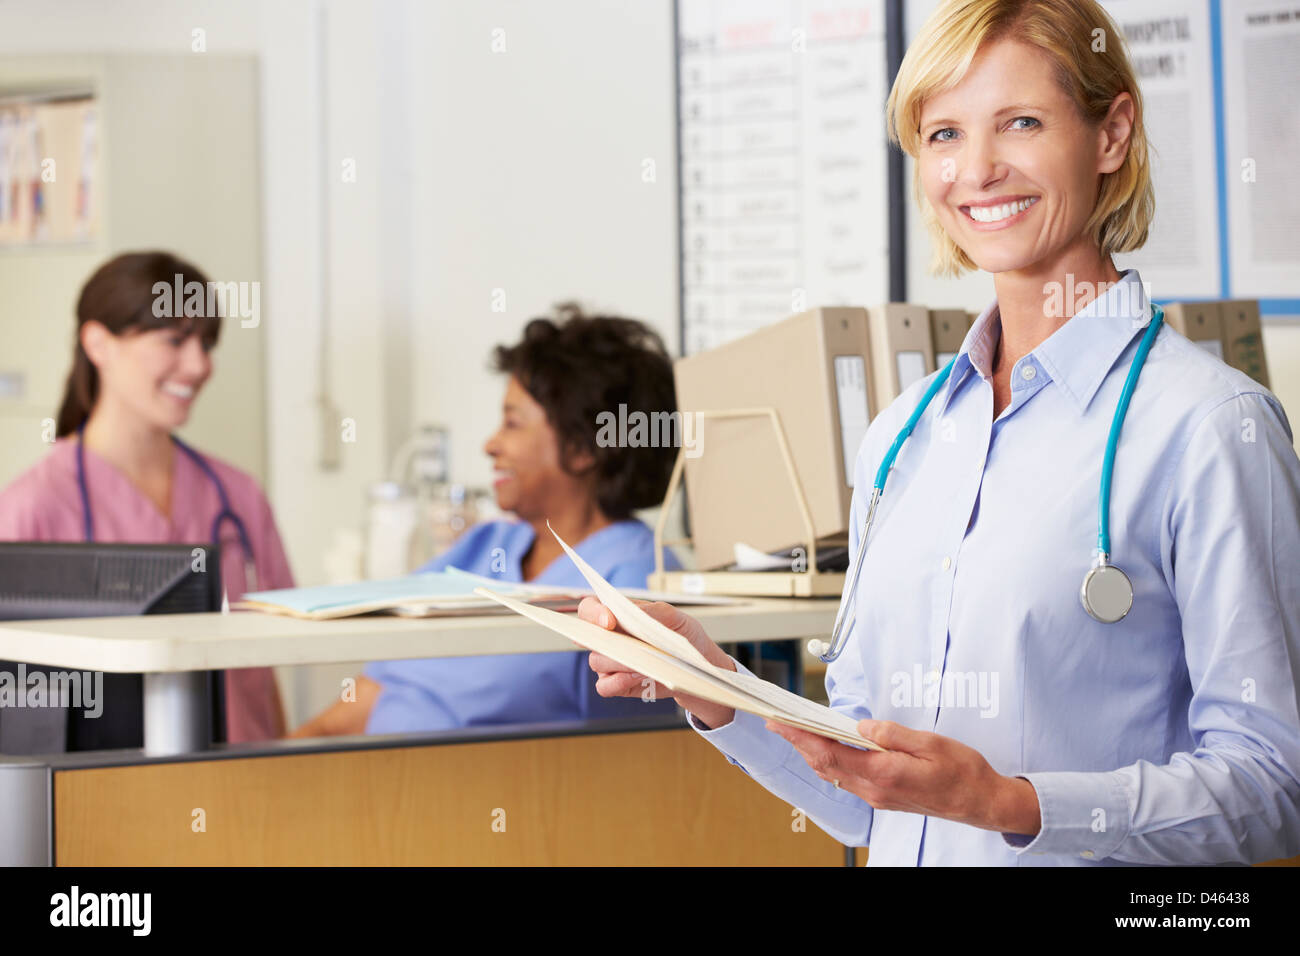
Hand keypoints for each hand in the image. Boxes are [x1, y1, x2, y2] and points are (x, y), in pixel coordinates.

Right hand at [577, 596, 737, 728]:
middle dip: (603, 641)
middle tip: (626, 645)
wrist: (697, 670)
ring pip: (597, 662)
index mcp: (618, 616)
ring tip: (644, 662)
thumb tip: (634, 612)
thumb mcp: (677, 619)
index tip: (609, 621)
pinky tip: (639, 677)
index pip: (589, 608)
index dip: (592, 613)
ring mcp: (611, 662)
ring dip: (619, 663)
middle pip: (587, 637)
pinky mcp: (618, 684)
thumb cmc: (684, 638)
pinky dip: (619, 682)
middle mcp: (609, 638)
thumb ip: (654, 612)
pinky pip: (604, 686)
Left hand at [765, 718, 1041, 835]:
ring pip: (833, 774)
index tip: (780, 722)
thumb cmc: (961, 770)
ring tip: (795, 732)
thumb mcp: (930, 743)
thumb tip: (861, 726)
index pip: (830, 753)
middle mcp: (874, 789)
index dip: (801, 737)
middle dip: (798, 743)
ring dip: (811, 753)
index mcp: (883, 773)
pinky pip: (847, 779)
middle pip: (825, 764)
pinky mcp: (883, 798)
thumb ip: (892, 734)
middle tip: (777, 722)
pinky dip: (830, 762)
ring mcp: (877, 797)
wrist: (981, 802)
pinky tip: (826, 749)